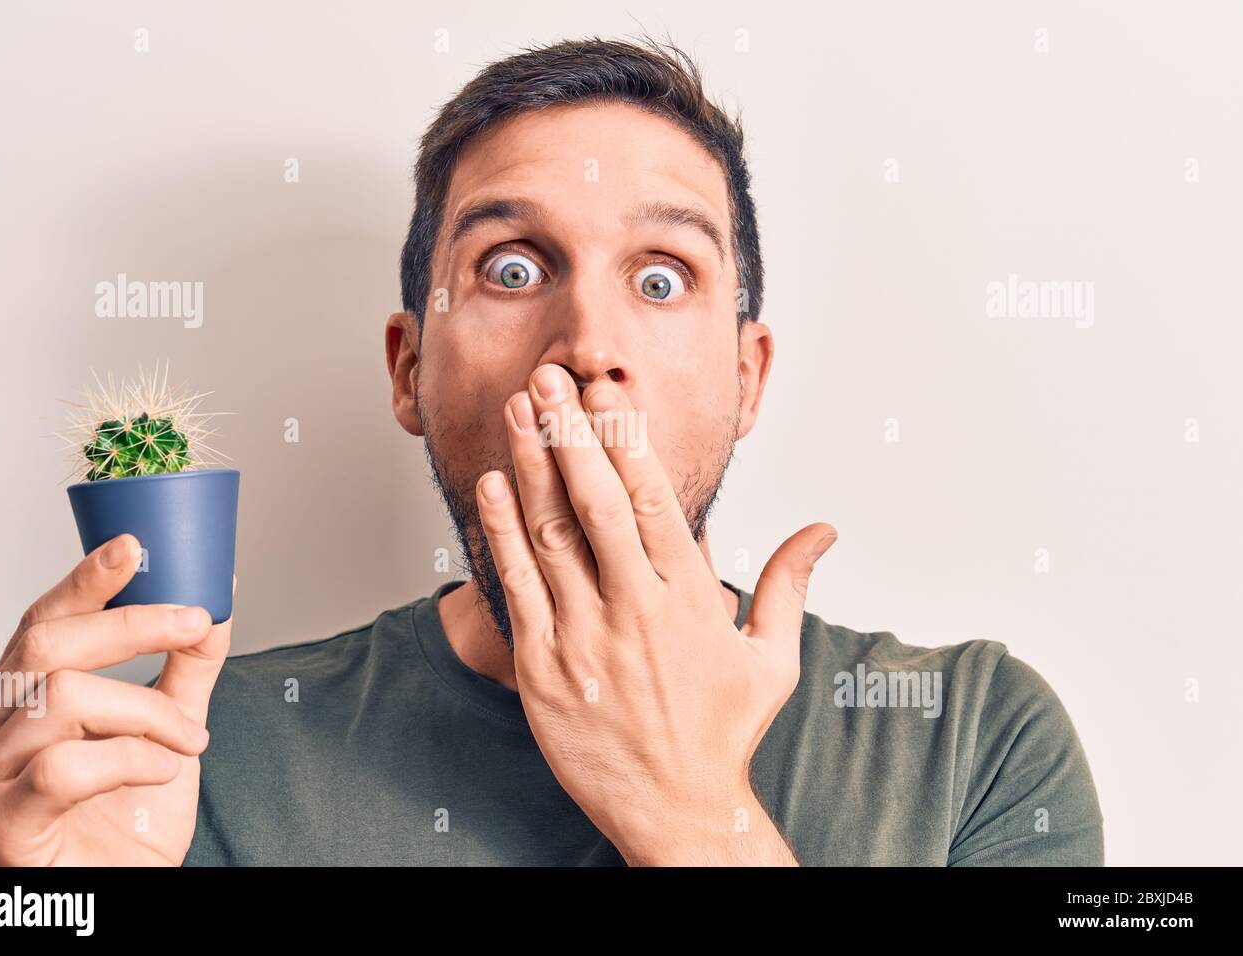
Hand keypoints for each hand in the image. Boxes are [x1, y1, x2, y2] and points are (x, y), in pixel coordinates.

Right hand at [0, 534, 232, 865]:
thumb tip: (216, 601)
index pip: (43, 621)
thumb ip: (186, 667)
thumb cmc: (130, 813)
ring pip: (64, 701)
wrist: (125, 890)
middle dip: (133, 626)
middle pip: (48, 647)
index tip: (132, 546)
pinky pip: (64, 767)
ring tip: (190, 738)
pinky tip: (162, 770)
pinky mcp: (2, 823)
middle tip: (196, 624)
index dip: (85, 580)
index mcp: (19, 696)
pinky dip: (131, 759)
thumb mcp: (169, 725)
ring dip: (149, 713)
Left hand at [475, 364, 835, 863]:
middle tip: (551, 377)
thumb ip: (787, 583)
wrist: (677, 810)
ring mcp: (586, 637)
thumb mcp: (773, 659)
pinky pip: (518, 587)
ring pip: (551, 534)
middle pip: (597, 503)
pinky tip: (494, 486)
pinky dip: (504, 534)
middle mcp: (636, 609)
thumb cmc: (724, 732)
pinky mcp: (544, 668)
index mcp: (690, 598)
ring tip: (520, 409)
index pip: (653, 500)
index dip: (625, 438)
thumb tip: (824, 527)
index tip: (606, 392)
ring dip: (531, 466)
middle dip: (571, 433)